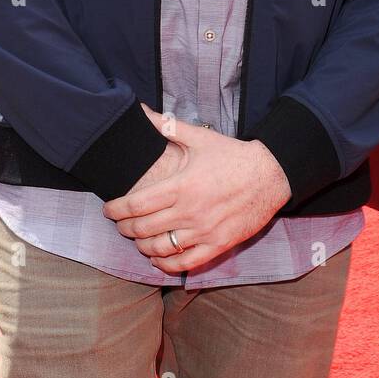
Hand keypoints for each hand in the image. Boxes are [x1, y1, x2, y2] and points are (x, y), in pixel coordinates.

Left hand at [102, 105, 292, 273]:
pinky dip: (166, 265)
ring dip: (142, 247)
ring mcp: (204, 232)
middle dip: (125, 229)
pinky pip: (185, 263)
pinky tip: (158, 260)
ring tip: (137, 240)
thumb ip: (168, 127)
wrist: (270, 175)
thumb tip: (144, 112)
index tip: (108, 209)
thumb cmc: (233, 156)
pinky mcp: (218, 245)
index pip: (136, 205)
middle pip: (143, 229)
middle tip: (119, 224)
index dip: (116, 210)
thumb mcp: (200, 138)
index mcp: (181, 186)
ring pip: (160, 249)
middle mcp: (189, 212)